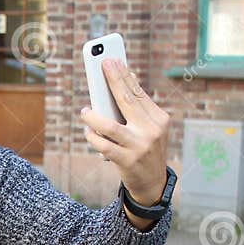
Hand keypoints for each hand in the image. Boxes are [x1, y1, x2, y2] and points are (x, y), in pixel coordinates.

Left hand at [80, 58, 170, 205]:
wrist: (153, 183)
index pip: (139, 93)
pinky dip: (92, 137)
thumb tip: (121, 83)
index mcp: (159, 118)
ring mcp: (140, 145)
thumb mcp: (148, 129)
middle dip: (113, 81)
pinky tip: (87, 132)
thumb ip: (136, 111)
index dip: (124, 76)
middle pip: (128, 101)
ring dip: (93, 116)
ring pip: (110, 125)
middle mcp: (152, 130)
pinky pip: (103, 145)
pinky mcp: (127, 160)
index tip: (114, 61)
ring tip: (84, 111)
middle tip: (102, 65)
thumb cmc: (144, 150)